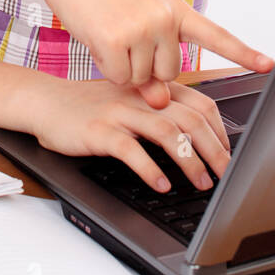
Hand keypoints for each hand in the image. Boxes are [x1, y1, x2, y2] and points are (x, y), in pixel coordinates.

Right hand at [30, 77, 231, 192]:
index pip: (201, 104)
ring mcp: (120, 112)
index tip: (228, 155)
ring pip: (167, 132)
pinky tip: (161, 185)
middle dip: (214, 150)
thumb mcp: (131, 102)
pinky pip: (131, 149)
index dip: (220, 131)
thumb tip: (197, 138)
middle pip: (190, 119)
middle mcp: (141, 96)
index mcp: (152, 89)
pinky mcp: (99, 130)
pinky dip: (150, 170)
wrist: (46, 102)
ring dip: (189, 161)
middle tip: (226, 175)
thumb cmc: (90, 106)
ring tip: (201, 183)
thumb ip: (160, 112)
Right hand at [44, 0, 274, 88]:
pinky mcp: (114, 39)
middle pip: (169, 74)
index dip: (242, 52)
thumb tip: (160, 101)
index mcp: (176, 8)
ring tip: (109, 33)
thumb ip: (155, 58)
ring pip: (143, 80)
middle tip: (124, 38)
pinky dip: (107, 68)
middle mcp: (164, 16)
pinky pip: (119, 78)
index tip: (268, 64)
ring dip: (125, 68)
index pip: (215, 34)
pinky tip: (98, 39)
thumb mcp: (136, 21)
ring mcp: (141, 27)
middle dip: (147, 69)